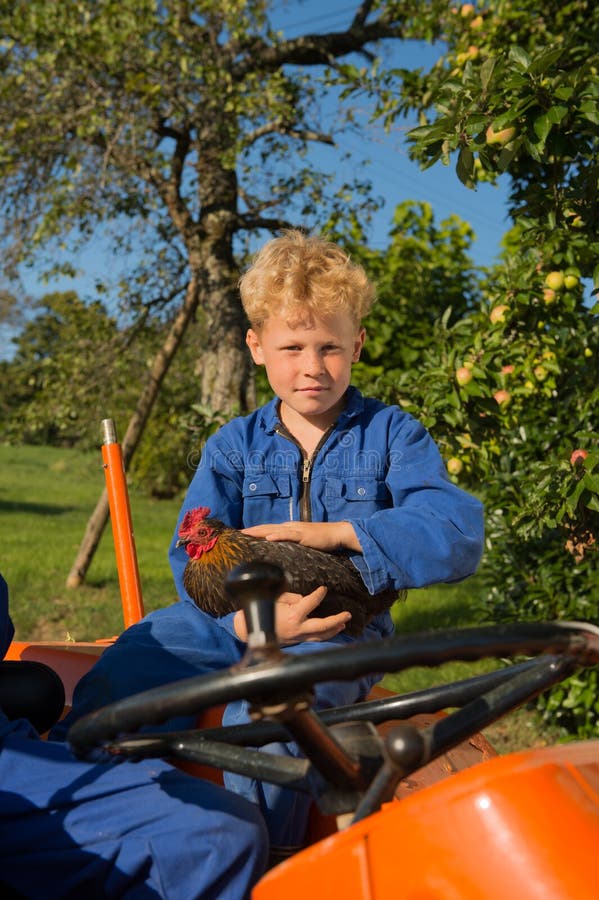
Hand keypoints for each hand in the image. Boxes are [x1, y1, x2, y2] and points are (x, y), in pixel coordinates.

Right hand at [233, 585, 350, 645]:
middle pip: (323, 626)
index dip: (319, 595)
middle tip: (347, 614)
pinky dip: (324, 635)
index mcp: (293, 615)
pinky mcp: (296, 641)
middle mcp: (298, 628)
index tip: (324, 589)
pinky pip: (314, 639)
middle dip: (336, 620)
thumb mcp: (276, 599)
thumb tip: (304, 600)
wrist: (250, 631)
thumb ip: (292, 598)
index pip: (310, 603)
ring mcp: (298, 637)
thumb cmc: (263, 611)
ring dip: (333, 629)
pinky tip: (331, 631)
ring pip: (321, 636)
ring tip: (343, 623)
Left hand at [241, 521, 361, 552]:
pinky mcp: (303, 534)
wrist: (336, 533)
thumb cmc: (321, 540)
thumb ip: (293, 545)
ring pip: (274, 529)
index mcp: (288, 529)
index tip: (241, 535)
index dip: (255, 531)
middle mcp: (289, 526)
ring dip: (259, 531)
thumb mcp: (303, 543)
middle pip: (266, 528)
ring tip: (246, 533)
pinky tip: (268, 538)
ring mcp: (296, 529)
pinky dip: (278, 536)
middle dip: (251, 530)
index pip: (268, 529)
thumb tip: (282, 553)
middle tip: (237, 533)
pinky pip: (288, 535)